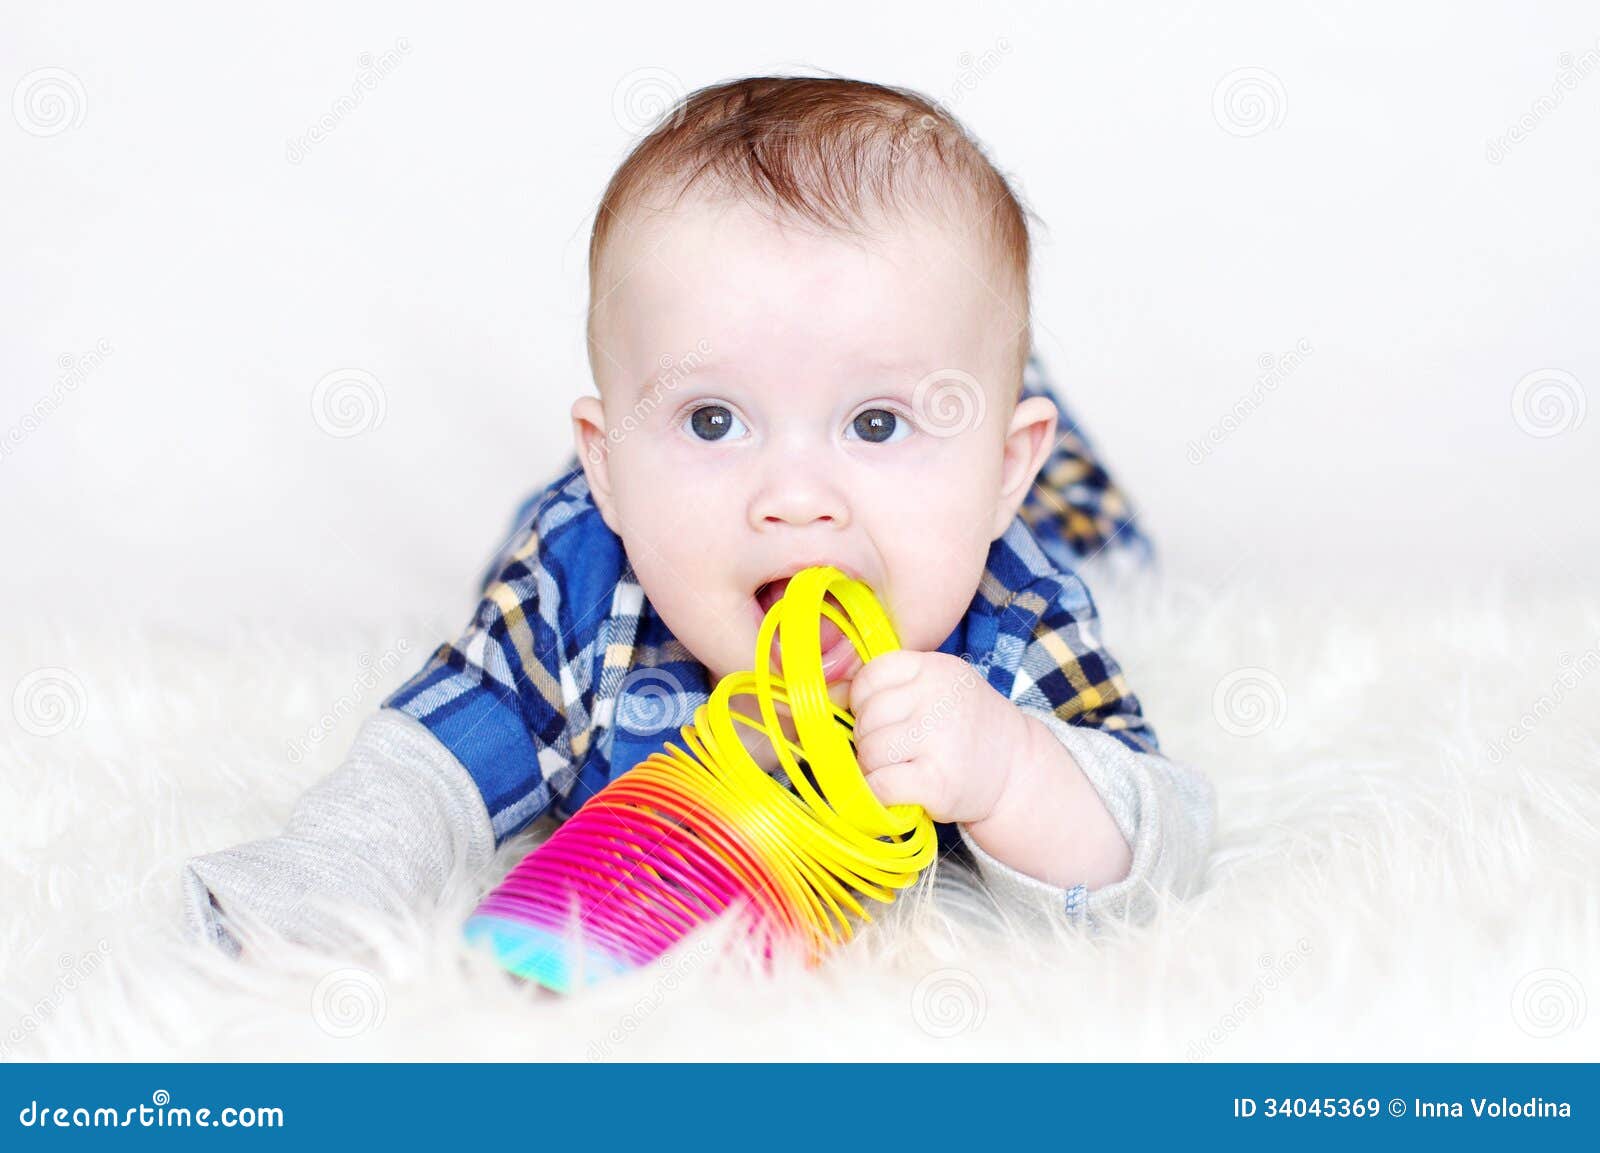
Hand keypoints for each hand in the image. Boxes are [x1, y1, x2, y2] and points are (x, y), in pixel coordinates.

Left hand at [846, 650, 1028, 823]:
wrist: (1015, 768)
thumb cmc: (964, 726)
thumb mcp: (936, 689)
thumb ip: (889, 687)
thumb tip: (825, 693)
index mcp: (935, 668)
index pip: (871, 676)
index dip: (863, 701)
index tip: (879, 718)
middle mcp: (940, 698)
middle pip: (867, 718)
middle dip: (868, 739)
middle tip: (892, 750)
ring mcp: (942, 740)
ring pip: (870, 753)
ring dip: (873, 769)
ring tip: (897, 770)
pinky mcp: (940, 782)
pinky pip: (881, 786)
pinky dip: (878, 794)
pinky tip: (895, 792)